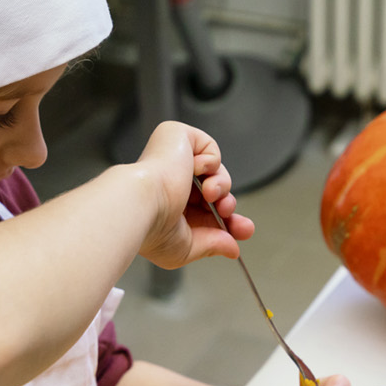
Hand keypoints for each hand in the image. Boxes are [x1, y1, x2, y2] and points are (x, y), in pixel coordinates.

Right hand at [133, 121, 252, 268]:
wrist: (142, 204)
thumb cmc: (152, 228)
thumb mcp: (187, 248)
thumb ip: (212, 245)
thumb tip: (233, 249)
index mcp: (167, 206)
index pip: (205, 211)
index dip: (227, 220)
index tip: (242, 230)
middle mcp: (169, 181)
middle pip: (214, 191)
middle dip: (228, 204)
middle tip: (227, 212)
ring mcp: (173, 158)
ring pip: (215, 172)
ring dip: (222, 186)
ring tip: (211, 194)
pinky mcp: (177, 136)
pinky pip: (210, 147)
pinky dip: (211, 161)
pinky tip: (193, 170)